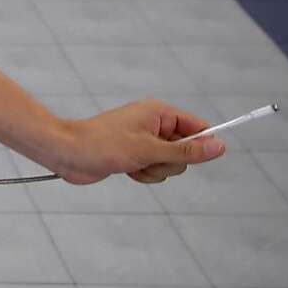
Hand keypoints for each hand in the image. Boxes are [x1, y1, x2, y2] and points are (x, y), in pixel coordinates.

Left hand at [44, 99, 225, 184]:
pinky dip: (144, 174)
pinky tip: (127, 170)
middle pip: (187, 150)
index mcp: (159, 113)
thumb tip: (219, 146)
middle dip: (171, 161)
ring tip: (134, 163)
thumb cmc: (104, 145)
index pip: (198, 127)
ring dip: (155, 170)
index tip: (202, 157)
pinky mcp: (135, 156)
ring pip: (171, 164)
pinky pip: (155, 170)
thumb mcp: (150, 150)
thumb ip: (187, 151)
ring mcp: (144, 141)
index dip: (203, 144)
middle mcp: (154, 125)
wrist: (68, 154)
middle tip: (150, 158)